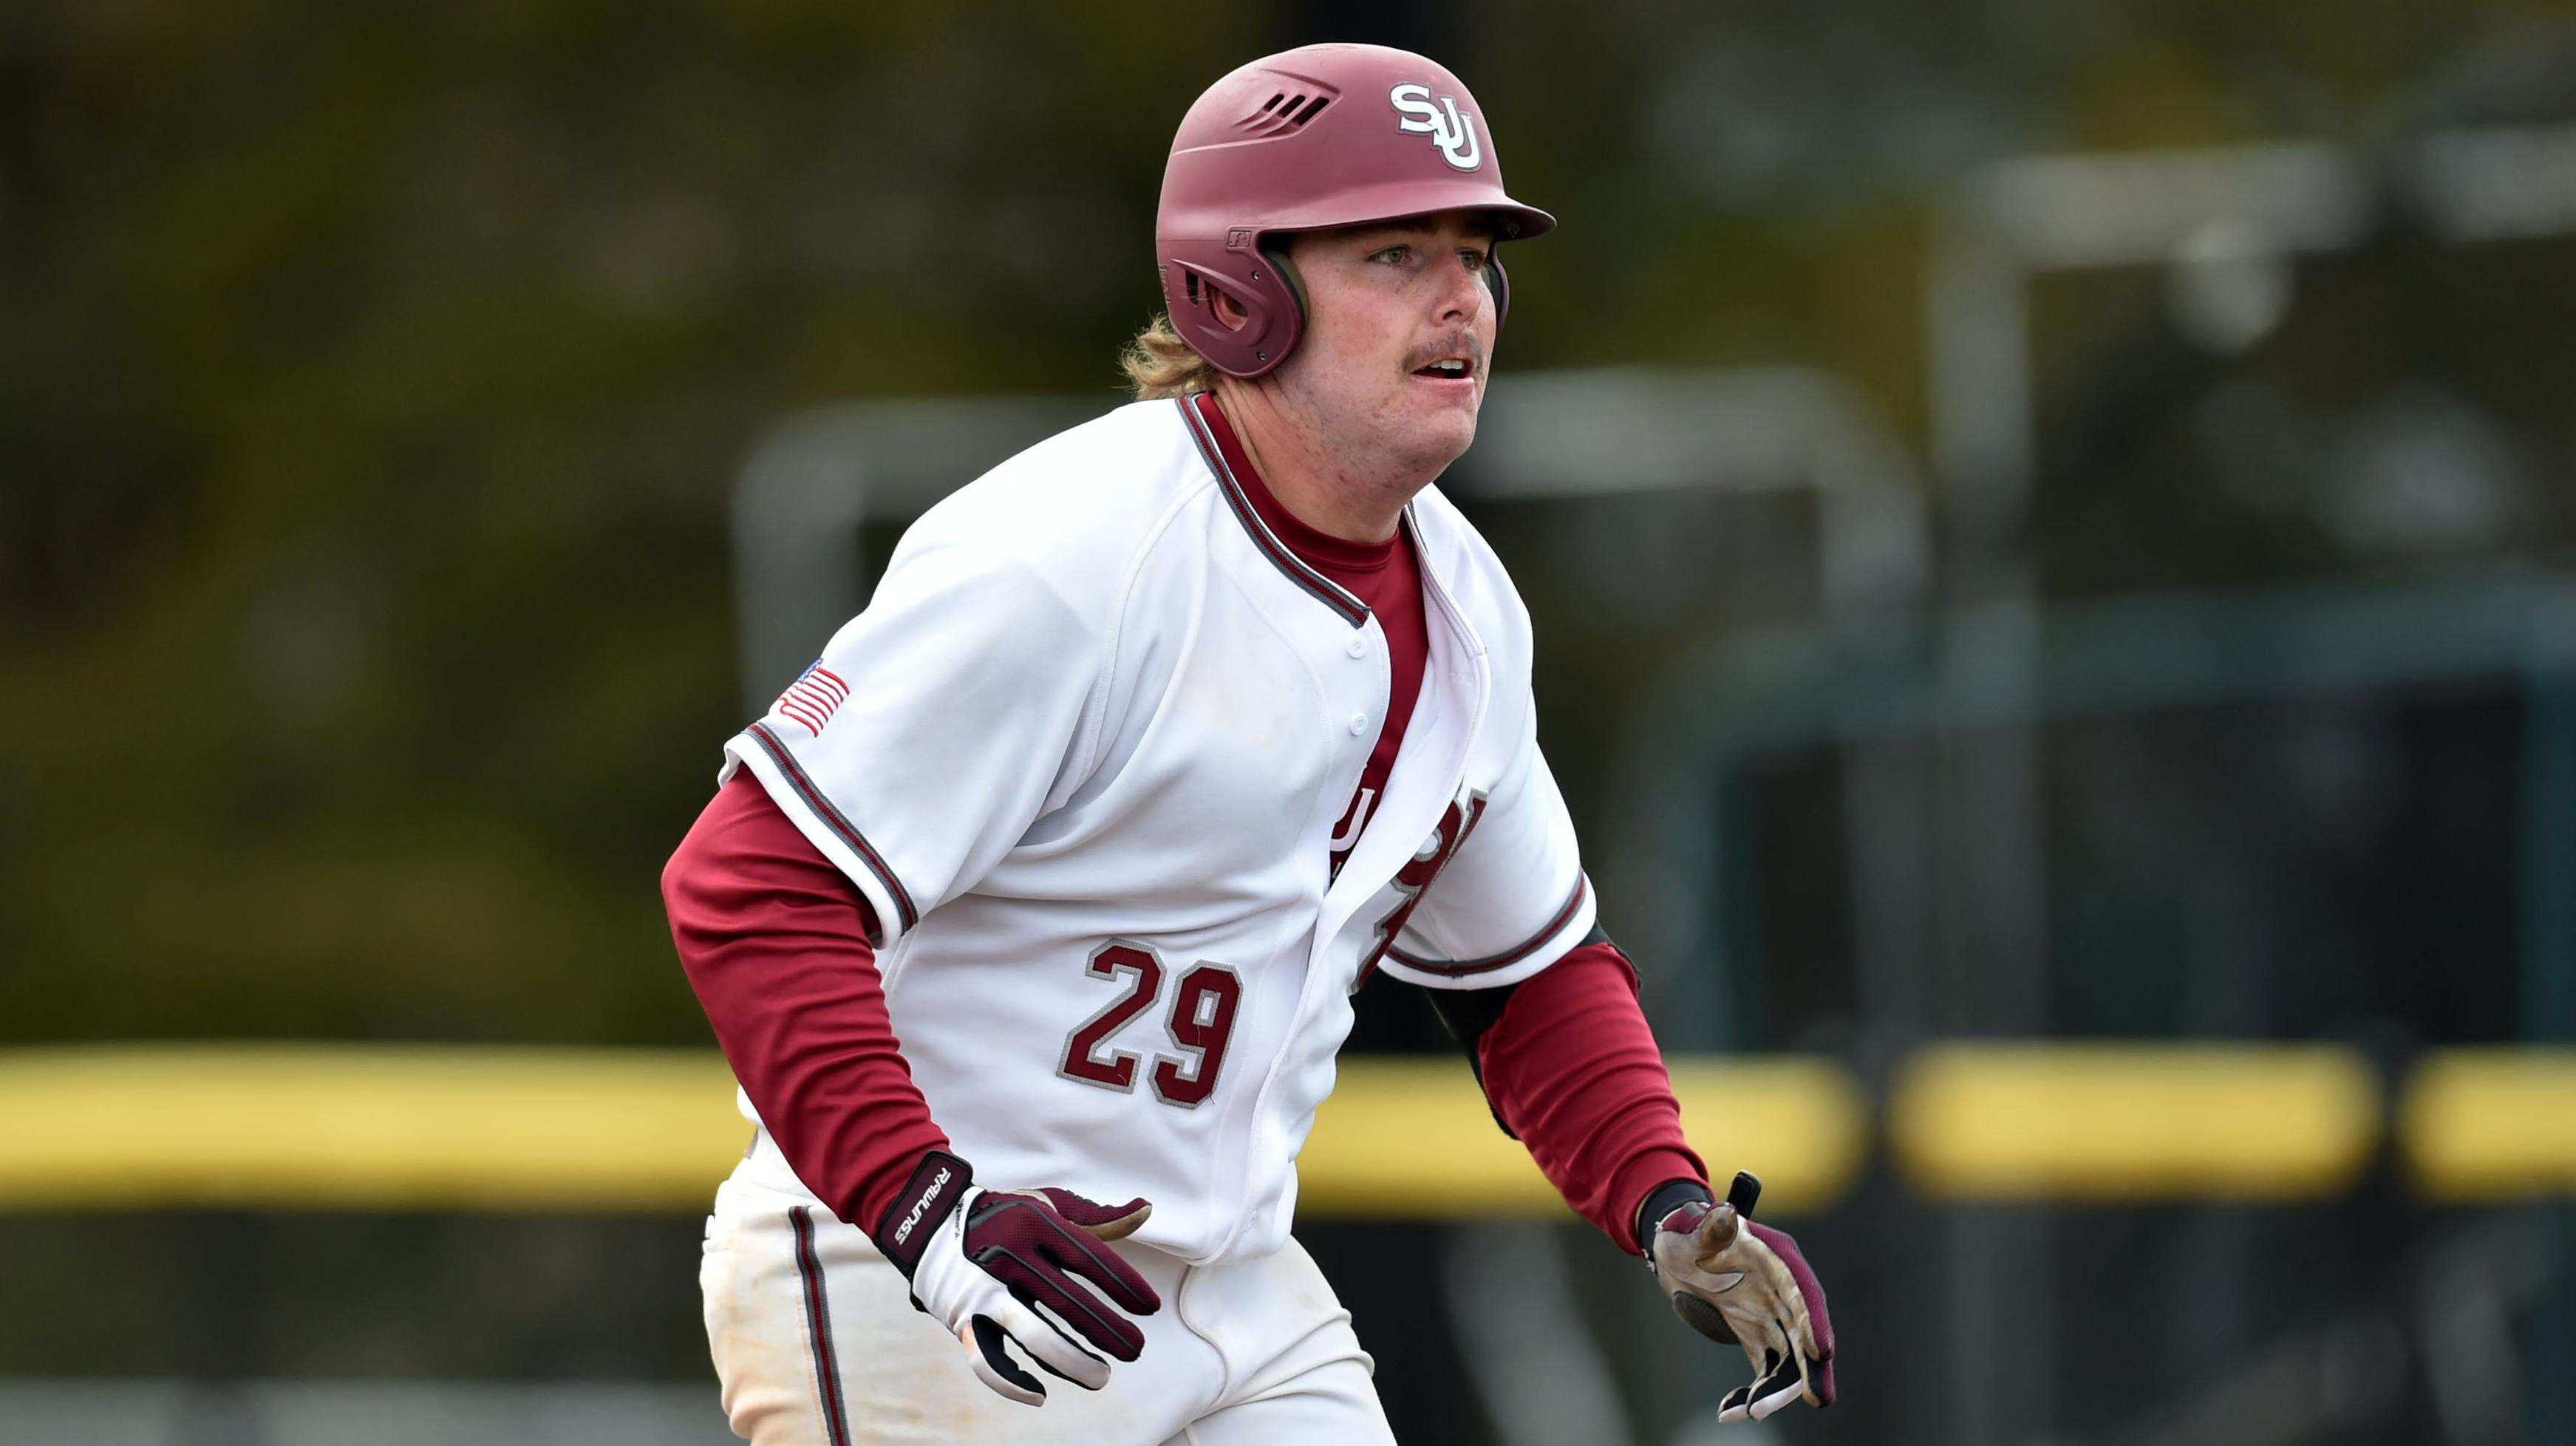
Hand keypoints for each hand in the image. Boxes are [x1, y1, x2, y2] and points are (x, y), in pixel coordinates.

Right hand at [870, 1151, 1161, 1405]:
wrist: (927, 1222)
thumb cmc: (1002, 1214)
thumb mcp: (1047, 1204)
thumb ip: (1097, 1216)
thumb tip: (1147, 1210)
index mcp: (1035, 1225)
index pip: (1090, 1259)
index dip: (1124, 1284)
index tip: (1151, 1307)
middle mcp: (1010, 1258)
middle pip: (1069, 1303)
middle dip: (1108, 1331)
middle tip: (1136, 1350)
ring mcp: (984, 1291)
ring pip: (1033, 1336)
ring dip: (1071, 1362)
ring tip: (1102, 1376)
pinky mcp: (963, 1319)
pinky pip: (987, 1360)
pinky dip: (1011, 1383)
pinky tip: (1041, 1393)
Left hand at [1648, 1171, 1836, 1421]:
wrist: (1678, 1249)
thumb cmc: (1688, 1232)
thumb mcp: (1694, 1227)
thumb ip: (1712, 1227)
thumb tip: (1726, 1215)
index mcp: (1776, 1260)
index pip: (1802, 1292)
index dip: (1814, 1321)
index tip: (1823, 1351)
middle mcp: (1782, 1291)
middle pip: (1803, 1332)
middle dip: (1811, 1366)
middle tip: (1818, 1399)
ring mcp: (1771, 1316)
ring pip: (1787, 1357)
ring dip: (1778, 1387)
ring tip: (1755, 1411)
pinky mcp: (1756, 1336)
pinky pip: (1763, 1368)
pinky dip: (1754, 1390)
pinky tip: (1733, 1410)